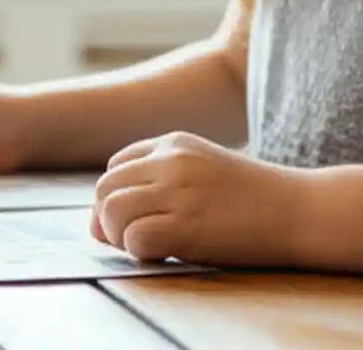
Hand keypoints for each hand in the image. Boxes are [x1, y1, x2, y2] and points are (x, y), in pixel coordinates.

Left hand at [91, 132, 308, 265]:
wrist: (300, 210)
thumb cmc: (249, 199)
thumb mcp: (200, 170)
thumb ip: (155, 181)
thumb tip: (97, 221)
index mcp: (171, 142)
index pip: (114, 167)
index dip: (114, 197)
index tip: (132, 217)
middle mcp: (169, 160)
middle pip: (104, 188)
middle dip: (106, 218)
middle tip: (129, 238)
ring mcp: (178, 190)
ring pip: (111, 210)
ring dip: (118, 236)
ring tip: (145, 246)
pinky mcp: (187, 225)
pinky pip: (134, 238)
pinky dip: (137, 251)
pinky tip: (161, 254)